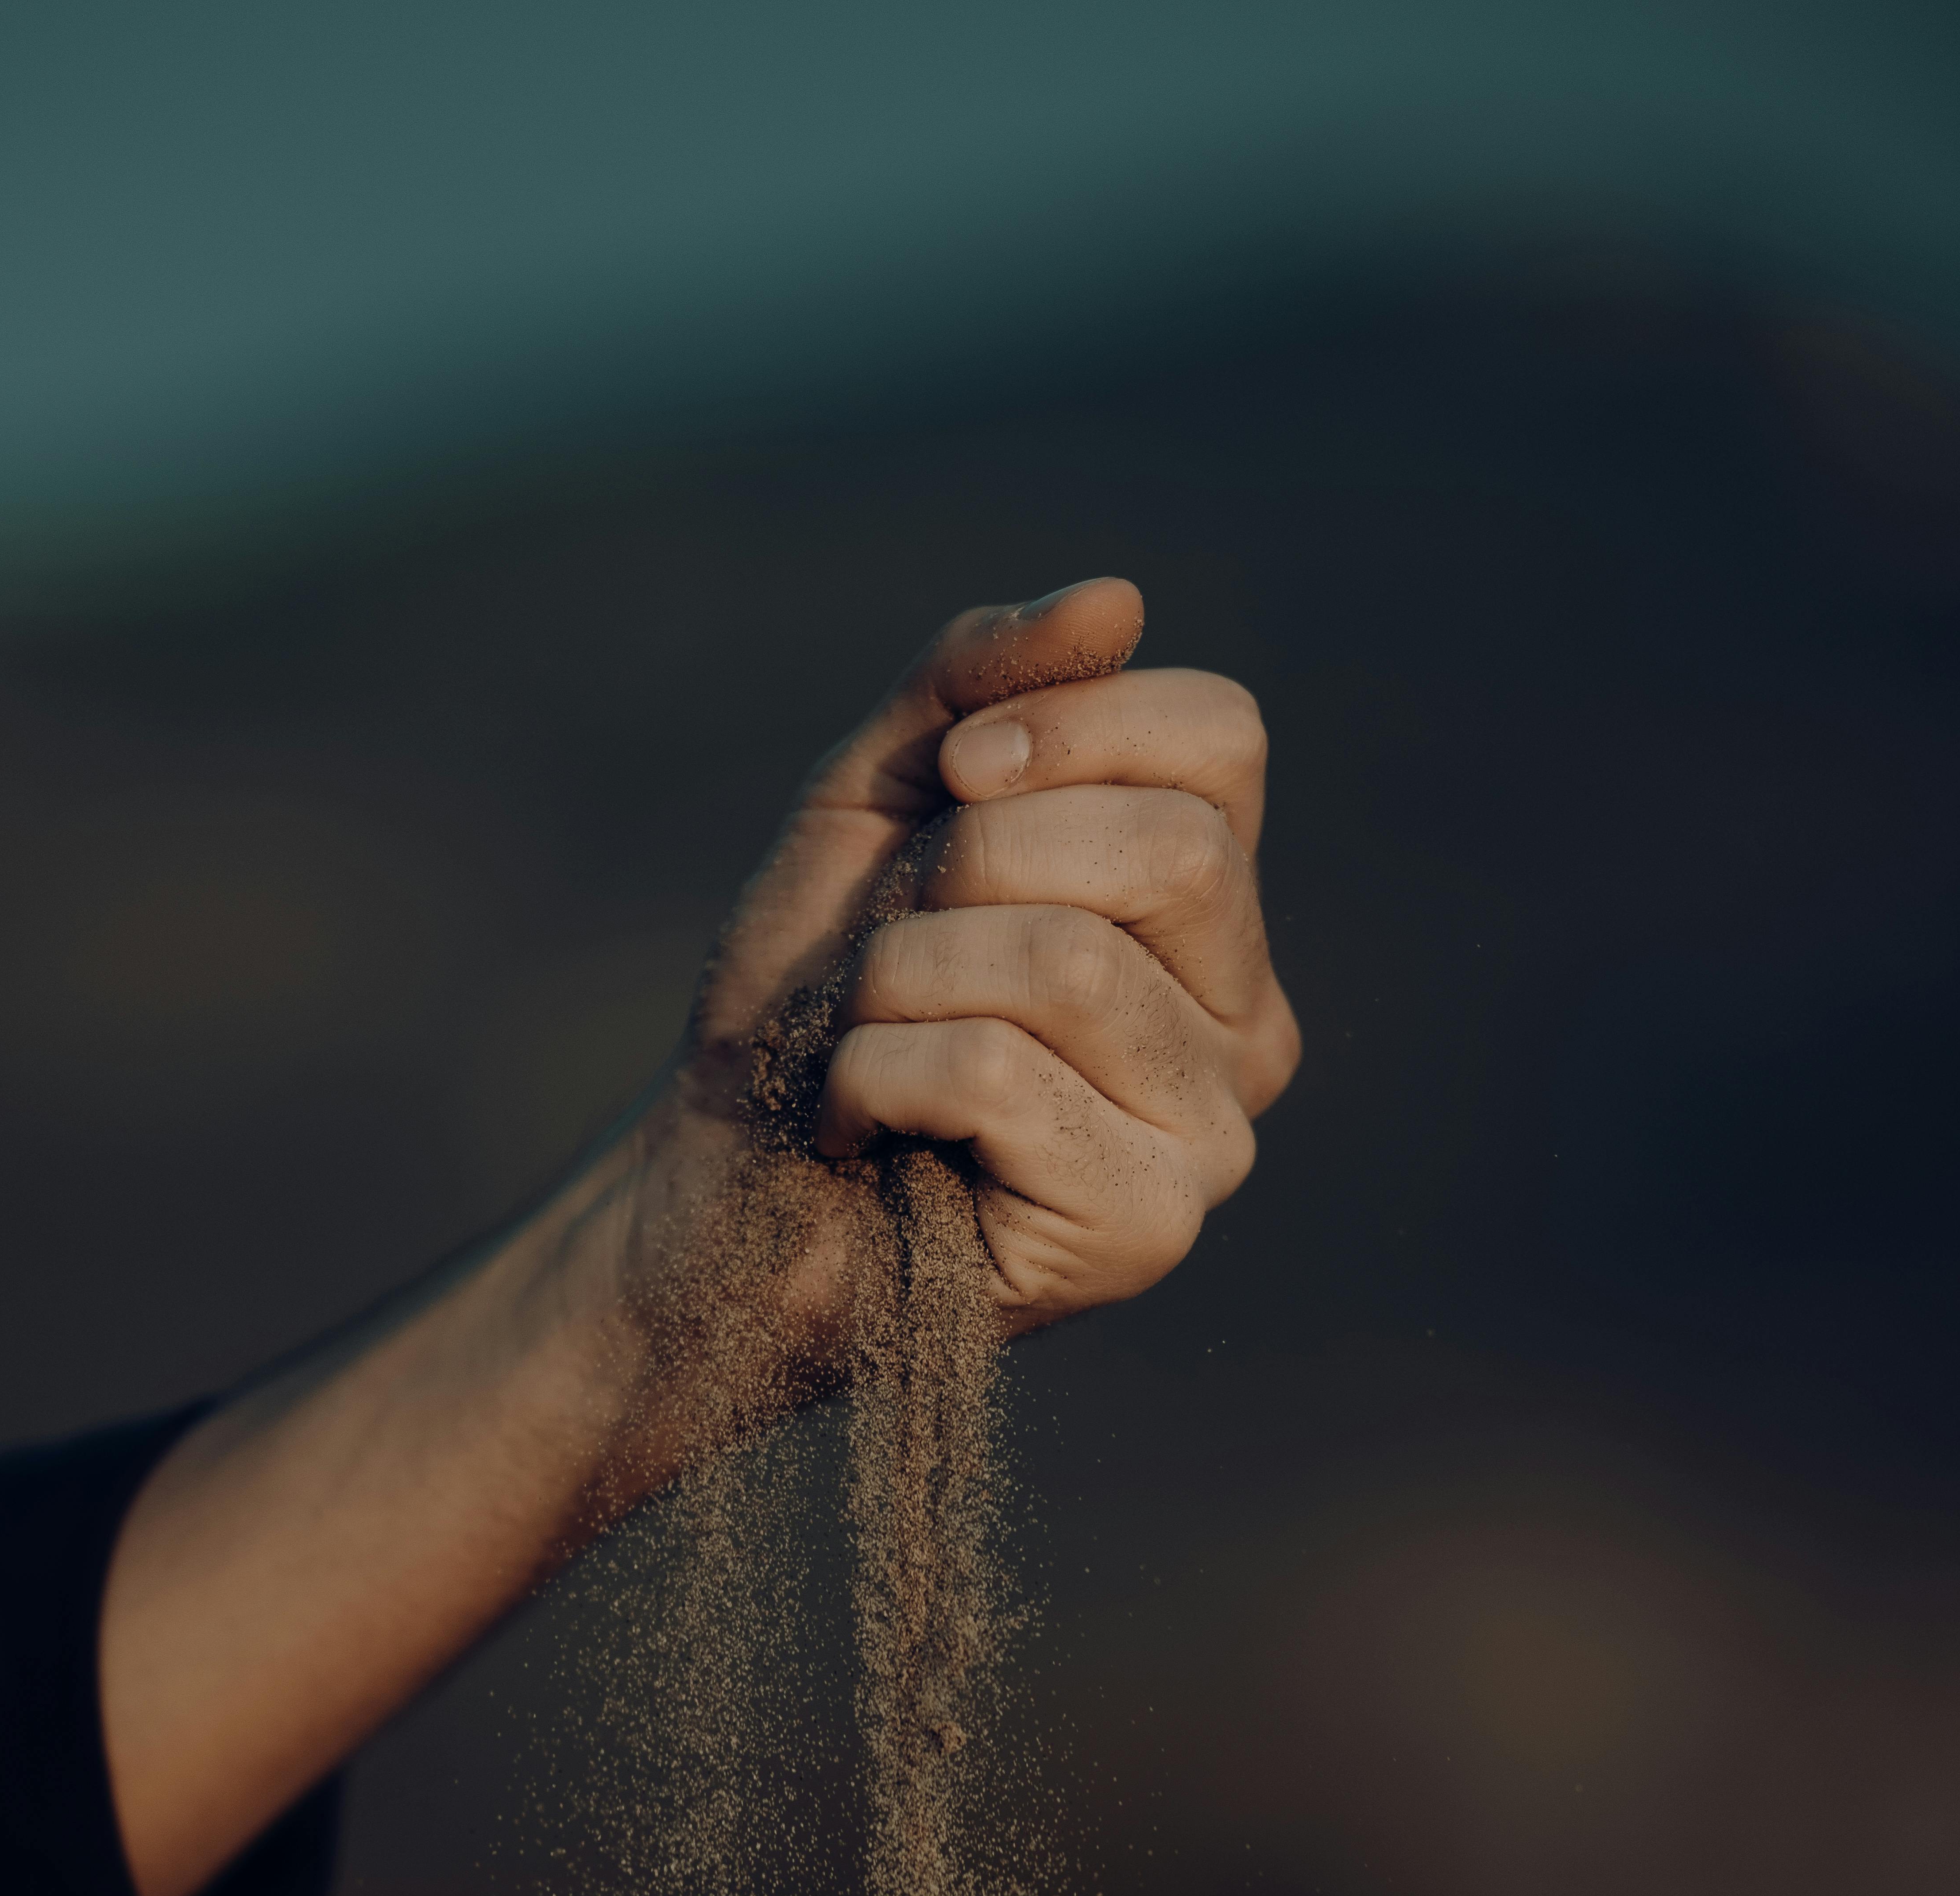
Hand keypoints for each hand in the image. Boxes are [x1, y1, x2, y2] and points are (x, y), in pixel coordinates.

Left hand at [104, 580, 1297, 1895]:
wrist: (714, 1184)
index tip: (949, 781)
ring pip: (1066, 964)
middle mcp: (1245, 1029)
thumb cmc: (809, 999)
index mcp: (1209, 919)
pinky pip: (1004, 1075)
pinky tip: (866, 1127)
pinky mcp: (1145, 1231)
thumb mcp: (877, 799)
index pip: (1221, 744)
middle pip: (1170, 850)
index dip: (1068, 729)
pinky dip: (882, 1076)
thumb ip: (981, 681)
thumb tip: (1116, 600)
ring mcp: (1209, 1141)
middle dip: (972, 867)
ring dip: (901, 982)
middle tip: (892, 949)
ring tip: (866, 1045)